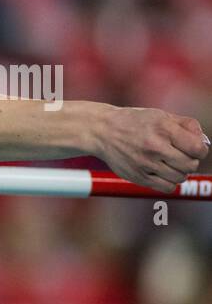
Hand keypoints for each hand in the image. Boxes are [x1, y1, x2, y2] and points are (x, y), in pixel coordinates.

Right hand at [93, 105, 209, 191]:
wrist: (102, 131)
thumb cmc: (135, 122)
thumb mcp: (161, 115)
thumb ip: (187, 125)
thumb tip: (204, 143)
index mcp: (164, 129)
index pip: (198, 149)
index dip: (200, 150)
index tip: (193, 148)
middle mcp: (155, 147)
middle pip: (190, 165)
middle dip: (190, 161)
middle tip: (180, 156)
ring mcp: (145, 163)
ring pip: (179, 178)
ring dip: (179, 172)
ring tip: (169, 164)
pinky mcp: (137, 176)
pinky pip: (166, 187)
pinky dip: (169, 182)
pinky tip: (161, 173)